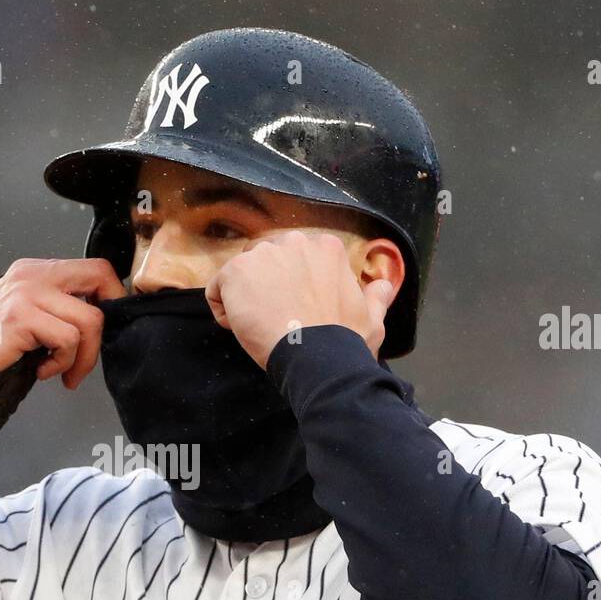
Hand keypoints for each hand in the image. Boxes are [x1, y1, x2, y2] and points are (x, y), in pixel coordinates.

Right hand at [0, 258, 125, 387]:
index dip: (112, 295)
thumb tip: (107, 315)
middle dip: (106, 323)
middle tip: (93, 352)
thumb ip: (64, 307)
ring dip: (83, 357)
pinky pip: (67, 340)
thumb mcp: (37, 317)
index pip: (94, 267)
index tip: (106, 328)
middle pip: (98, 277)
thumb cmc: (3, 349)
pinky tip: (43, 371)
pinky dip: (62, 363)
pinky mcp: (21, 316)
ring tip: (65, 373)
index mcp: (38, 270)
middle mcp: (32, 274)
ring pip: (88, 319)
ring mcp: (26, 292)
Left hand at [203, 230, 393, 367]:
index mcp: (326, 248)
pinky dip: (223, 310)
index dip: (291, 288)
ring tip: (260, 327)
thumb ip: (376, 296)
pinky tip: (242, 328)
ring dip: (244, 299)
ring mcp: (262, 255)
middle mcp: (294, 242)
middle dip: (265, 288)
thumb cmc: (345, 341)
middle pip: (265, 262)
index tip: (296, 312)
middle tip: (276, 320)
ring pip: (241, 275)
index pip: (294, 260)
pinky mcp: (235, 272)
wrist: (317, 357)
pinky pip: (216, 289)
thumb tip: (383, 285)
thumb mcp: (372, 318)